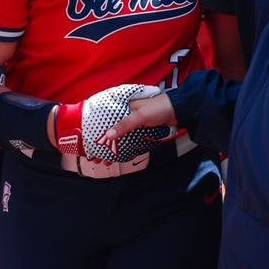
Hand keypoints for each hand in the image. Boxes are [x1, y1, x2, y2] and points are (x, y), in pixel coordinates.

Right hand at [54, 84, 175, 162]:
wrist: (180, 110)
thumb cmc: (159, 108)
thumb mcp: (140, 115)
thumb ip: (125, 125)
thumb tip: (108, 135)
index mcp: (123, 106)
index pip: (105, 119)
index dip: (96, 131)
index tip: (87, 143)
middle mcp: (127, 115)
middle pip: (111, 131)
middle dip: (102, 145)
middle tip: (95, 157)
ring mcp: (135, 124)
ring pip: (120, 139)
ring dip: (112, 150)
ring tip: (105, 162)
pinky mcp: (143, 132)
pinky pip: (130, 142)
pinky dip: (124, 150)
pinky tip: (119, 158)